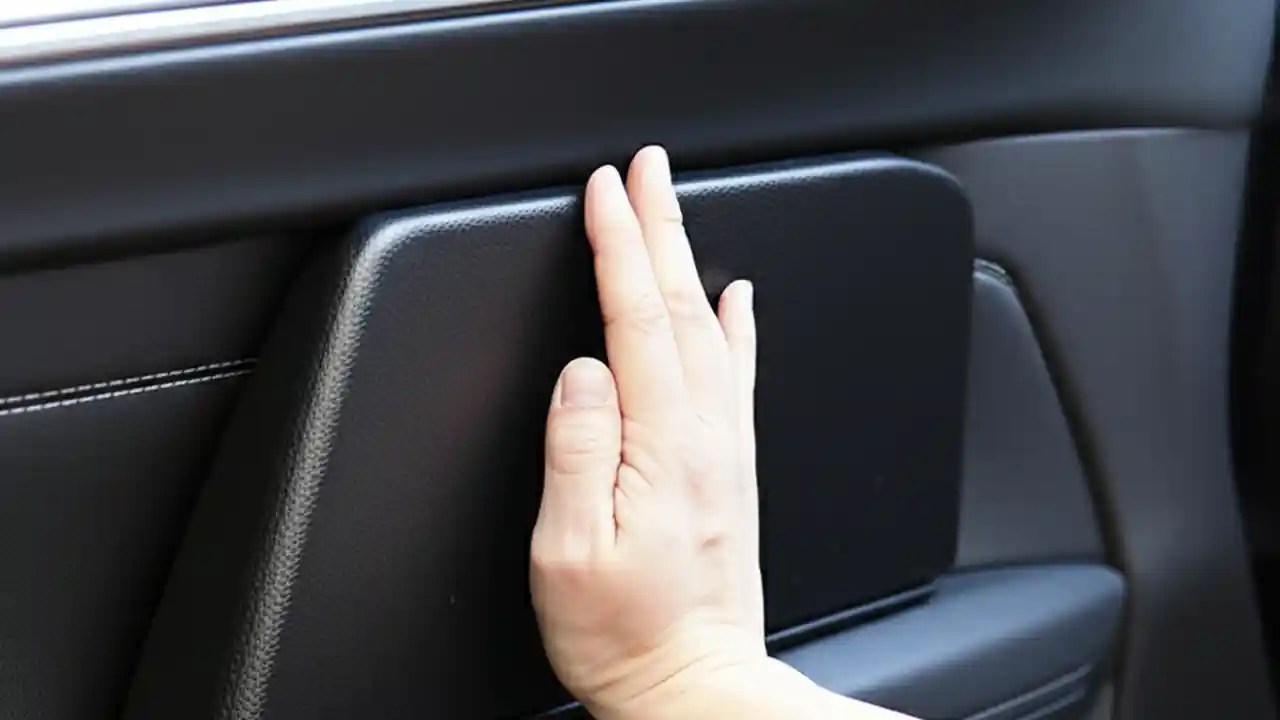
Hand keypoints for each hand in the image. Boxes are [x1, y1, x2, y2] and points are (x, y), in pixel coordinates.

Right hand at [530, 145, 764, 717]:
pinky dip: (736, 322)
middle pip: (681, 303)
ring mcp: (725, 448)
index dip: (619, 246)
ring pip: (711, 325)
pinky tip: (736, 298)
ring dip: (691, 256)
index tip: (604, 192)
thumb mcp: (571, 553)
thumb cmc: (627, 633)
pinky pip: (737, 372)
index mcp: (662, 445)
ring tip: (675, 208)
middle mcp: (705, 435)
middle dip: (660, 225)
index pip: (636, 317)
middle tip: (645, 168)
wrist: (699, 685)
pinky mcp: (731, 467)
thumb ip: (575, 452)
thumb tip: (580, 374)